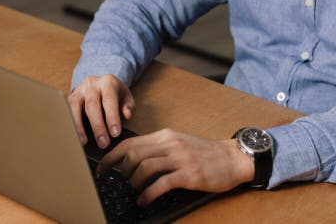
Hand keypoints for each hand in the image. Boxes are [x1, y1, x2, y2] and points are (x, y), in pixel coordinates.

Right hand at [68, 74, 134, 147]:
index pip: (109, 99)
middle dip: (97, 126)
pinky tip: (73, 136)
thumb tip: (127, 116)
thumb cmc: (115, 95)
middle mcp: (91, 84)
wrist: (100, 85)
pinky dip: (70, 124)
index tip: (115, 134)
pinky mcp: (69, 98)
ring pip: (75, 107)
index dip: (112, 117)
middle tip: (103, 143)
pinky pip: (66, 111)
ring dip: (79, 127)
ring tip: (84, 143)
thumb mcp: (126, 98)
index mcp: (108, 82)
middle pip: (92, 104)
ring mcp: (78, 90)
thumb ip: (128, 107)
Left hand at [97, 129, 254, 205]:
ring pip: (144, 168)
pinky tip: (144, 200)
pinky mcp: (190, 175)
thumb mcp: (179, 143)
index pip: (130, 143)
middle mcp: (171, 144)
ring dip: (133, 183)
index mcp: (165, 135)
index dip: (111, 156)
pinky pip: (161, 184)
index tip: (102, 168)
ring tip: (135, 191)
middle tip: (118, 181)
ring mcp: (180, 158)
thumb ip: (158, 148)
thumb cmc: (206, 153)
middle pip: (133, 154)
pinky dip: (148, 194)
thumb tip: (133, 160)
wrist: (233, 158)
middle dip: (119, 171)